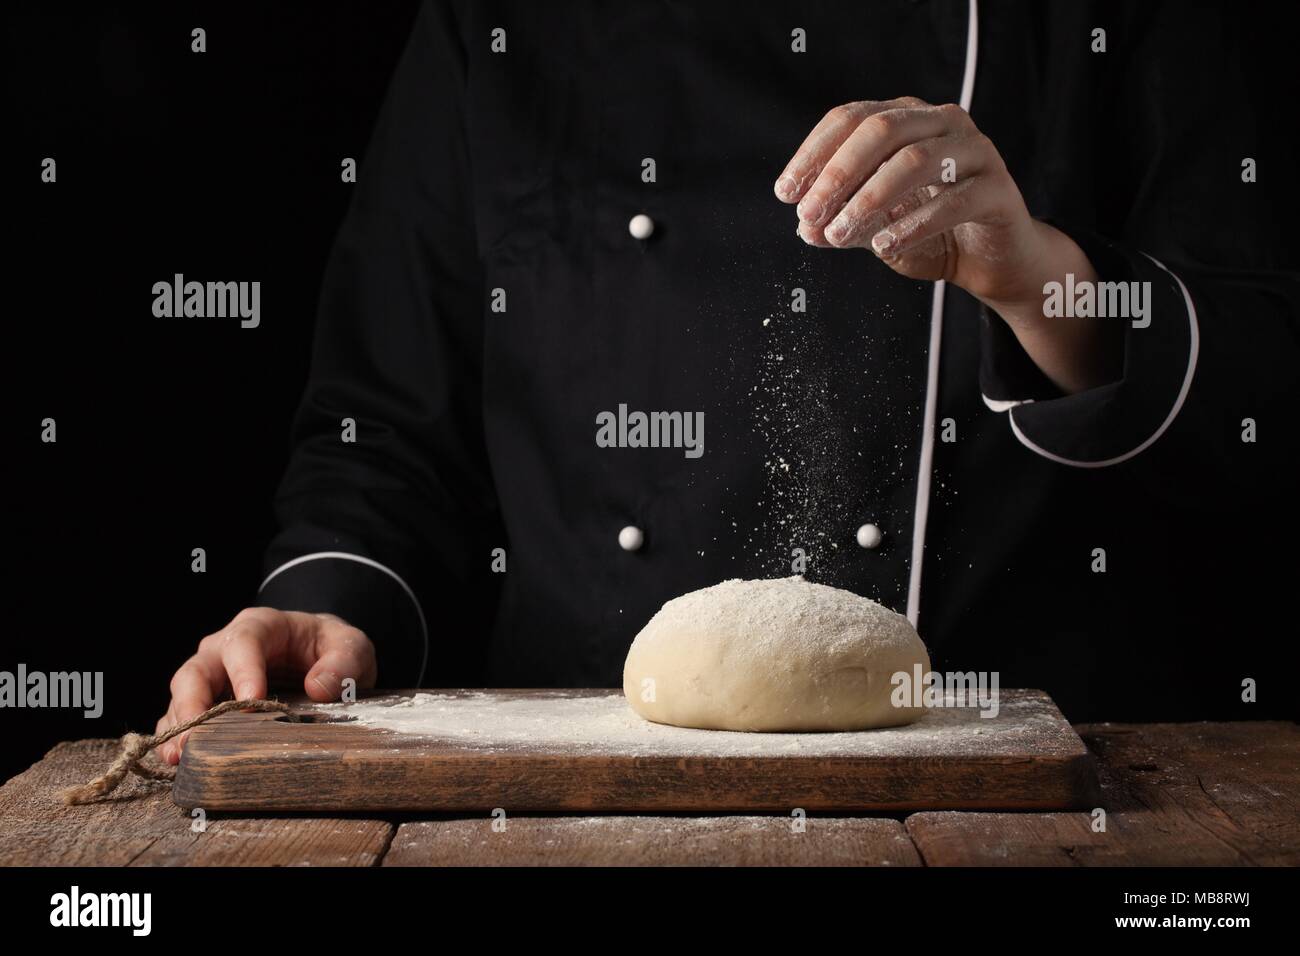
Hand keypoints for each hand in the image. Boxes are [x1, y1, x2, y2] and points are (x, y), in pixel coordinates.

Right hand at [156, 608, 376, 763]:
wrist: (323, 658)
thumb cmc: (331, 648)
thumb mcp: (351, 647)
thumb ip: (344, 661)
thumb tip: (317, 688)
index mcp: (260, 627)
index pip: (243, 643)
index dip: (244, 672)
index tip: (252, 702)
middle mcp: (224, 649)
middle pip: (197, 671)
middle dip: (193, 704)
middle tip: (196, 737)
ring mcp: (211, 678)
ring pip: (182, 696)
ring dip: (180, 726)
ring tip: (180, 757)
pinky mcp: (206, 704)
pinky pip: (181, 718)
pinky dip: (175, 739)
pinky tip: (177, 762)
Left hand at [775, 97, 1119, 392]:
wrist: (989, 262)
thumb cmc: (929, 235)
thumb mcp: (874, 229)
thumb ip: (841, 223)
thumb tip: (804, 226)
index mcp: (906, 118)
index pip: (850, 118)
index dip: (813, 153)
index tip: (785, 193)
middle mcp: (942, 122)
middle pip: (881, 131)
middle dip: (837, 174)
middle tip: (809, 214)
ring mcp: (975, 151)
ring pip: (915, 161)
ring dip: (868, 200)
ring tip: (839, 235)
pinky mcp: (999, 189)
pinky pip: (953, 201)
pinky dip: (912, 224)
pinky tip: (884, 245)